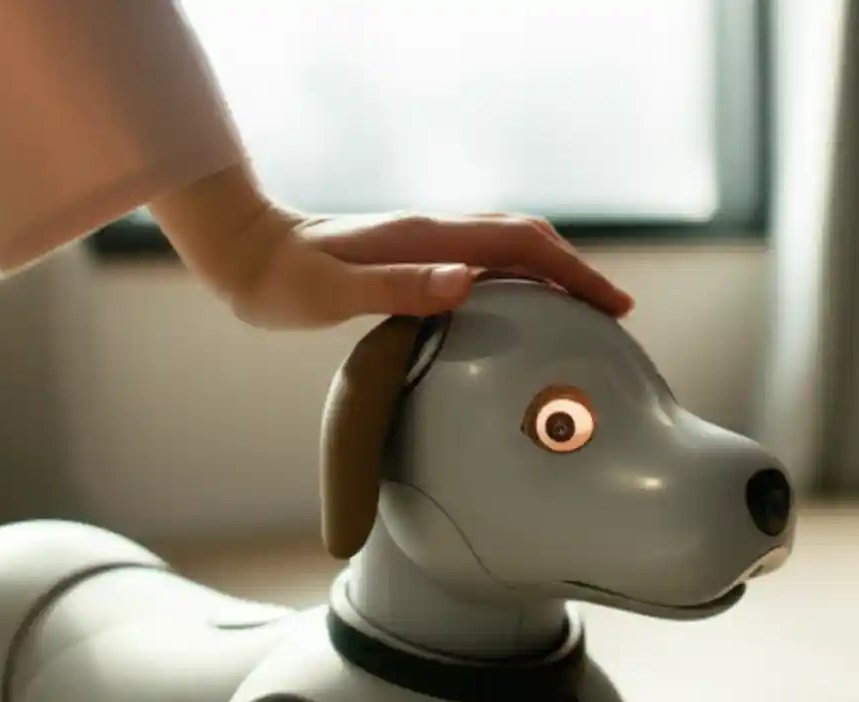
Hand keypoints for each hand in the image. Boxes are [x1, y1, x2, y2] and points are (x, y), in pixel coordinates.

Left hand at [150, 163, 632, 328]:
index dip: (572, 273)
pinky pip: (483, 263)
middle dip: (574, 272)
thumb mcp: (334, 291)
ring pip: (507, 249)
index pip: (521, 247)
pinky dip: (518, 281)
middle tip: (611, 311)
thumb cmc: (283, 279)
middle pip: (526, 240)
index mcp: (427, 238)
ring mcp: (424, 243)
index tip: (611, 305)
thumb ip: (399, 288)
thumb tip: (468, 284)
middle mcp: (434, 233)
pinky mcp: (412, 258)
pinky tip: (517, 310)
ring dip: (550, 274)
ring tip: (579, 312)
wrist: (246, 251)